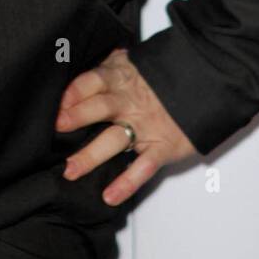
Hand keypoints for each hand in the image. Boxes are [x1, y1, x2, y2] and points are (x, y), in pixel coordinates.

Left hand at [54, 47, 196, 206]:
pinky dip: (127, 183)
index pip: (92, 81)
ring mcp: (146, 125)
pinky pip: (143, 167)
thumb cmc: (158, 77)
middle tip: (57, 127)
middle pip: (100, 107)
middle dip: (78, 116)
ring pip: (115, 140)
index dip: (73, 92)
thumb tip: (78, 69)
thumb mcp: (131, 63)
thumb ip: (106, 68)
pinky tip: (110, 195)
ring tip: (71, 170)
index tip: (55, 105)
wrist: (203, 82)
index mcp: (119, 78)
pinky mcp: (162, 146)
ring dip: (91, 155)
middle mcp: (129, 101)